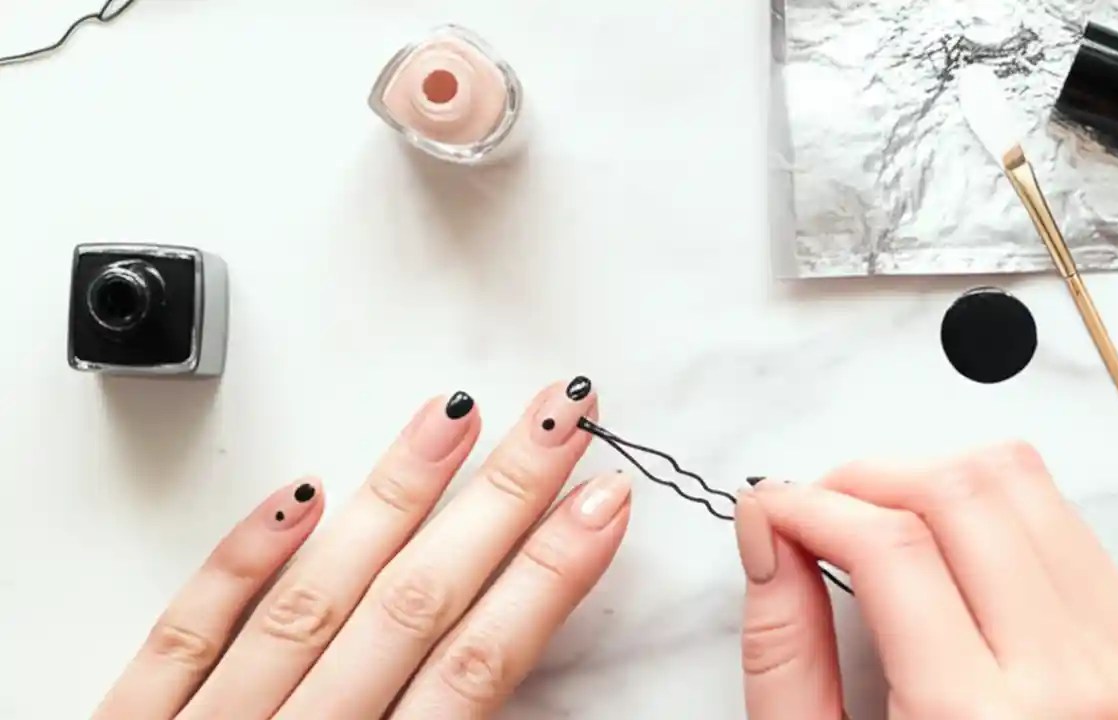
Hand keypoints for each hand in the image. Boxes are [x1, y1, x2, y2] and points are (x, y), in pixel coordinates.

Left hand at [94, 378, 631, 719]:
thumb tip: (527, 704)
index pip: (479, 670)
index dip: (549, 579)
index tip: (604, 504)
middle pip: (413, 609)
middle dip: (499, 504)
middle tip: (560, 421)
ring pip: (314, 599)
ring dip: (393, 501)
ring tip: (453, 420)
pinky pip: (183, 636)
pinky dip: (240, 562)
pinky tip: (299, 494)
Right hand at [734, 442, 1117, 718]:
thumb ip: (785, 651)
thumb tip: (765, 527)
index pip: (890, 548)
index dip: (811, 506)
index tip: (769, 505)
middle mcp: (1071, 678)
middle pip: (958, 490)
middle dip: (867, 478)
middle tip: (819, 511)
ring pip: (1018, 478)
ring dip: (931, 478)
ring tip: (881, 523)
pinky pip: (1062, 518)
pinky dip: (992, 512)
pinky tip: (952, 556)